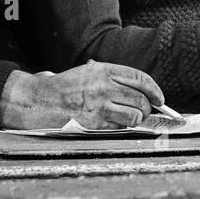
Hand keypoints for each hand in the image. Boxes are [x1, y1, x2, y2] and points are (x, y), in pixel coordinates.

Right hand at [0, 60, 164, 129]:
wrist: (40, 100)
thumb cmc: (66, 86)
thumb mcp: (89, 71)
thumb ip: (113, 77)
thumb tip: (141, 90)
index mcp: (104, 70)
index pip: (141, 79)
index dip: (154, 90)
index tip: (159, 98)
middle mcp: (104, 86)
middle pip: (141, 99)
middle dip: (147, 107)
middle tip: (145, 111)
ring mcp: (99, 106)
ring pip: (134, 116)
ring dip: (136, 119)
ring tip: (130, 118)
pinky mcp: (93, 123)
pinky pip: (119, 128)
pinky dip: (121, 127)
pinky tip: (114, 123)